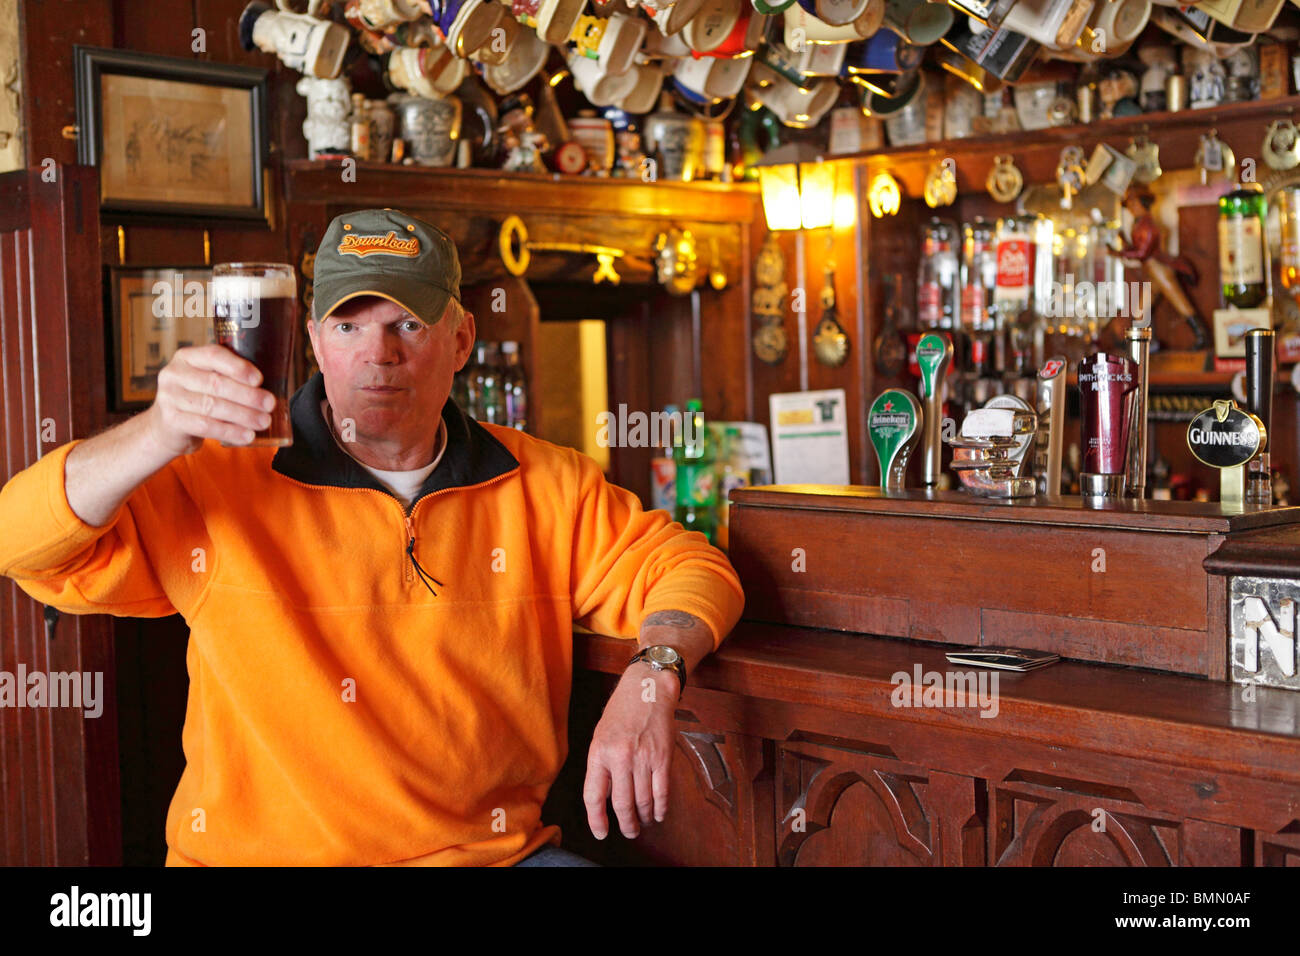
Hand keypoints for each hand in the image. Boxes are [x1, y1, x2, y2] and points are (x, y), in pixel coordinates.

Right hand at [145, 345, 275, 456]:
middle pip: (216, 383)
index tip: (260, 379)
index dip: (238, 367)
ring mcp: (169, 397)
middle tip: (270, 405)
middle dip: (248, 395)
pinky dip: (230, 431)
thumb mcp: (207, 381)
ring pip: (213, 406)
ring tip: (264, 422)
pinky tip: (247, 436)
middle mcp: (174, 373)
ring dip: (243, 415)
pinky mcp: (171, 420)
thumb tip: (271, 386)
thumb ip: (230, 377)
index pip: (213, 355)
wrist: (167, 427)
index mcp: (187, 357)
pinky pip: (206, 426)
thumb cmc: (198, 399)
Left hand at [583, 665, 679, 839]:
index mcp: (599, 752)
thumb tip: (606, 797)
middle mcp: (620, 757)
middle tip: (629, 832)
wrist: (646, 688)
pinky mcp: (663, 757)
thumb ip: (602, 765)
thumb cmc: (621, 711)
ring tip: (644, 822)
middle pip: (622, 804)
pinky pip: (662, 791)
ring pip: (643, 801)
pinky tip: (659, 814)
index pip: (594, 796)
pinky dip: (661, 807)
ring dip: (644, 817)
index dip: (597, 819)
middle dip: (626, 824)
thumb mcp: (600, 736)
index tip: (601, 832)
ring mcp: (643, 758)